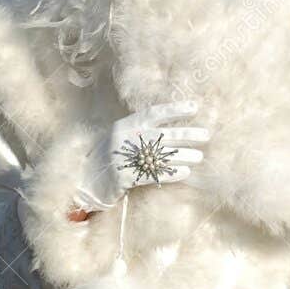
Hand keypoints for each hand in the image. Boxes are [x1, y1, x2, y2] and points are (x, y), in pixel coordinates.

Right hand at [72, 100, 208, 214]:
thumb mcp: (119, 137)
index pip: (154, 113)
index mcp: (124, 126)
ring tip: (199, 157)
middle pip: (164, 135)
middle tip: (206, 135)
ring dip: (184, 156)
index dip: (175, 110)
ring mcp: (125, 158)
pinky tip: (185, 172)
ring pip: (162, 155)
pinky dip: (172, 173)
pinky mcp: (125, 178)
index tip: (195, 107)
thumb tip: (172, 129)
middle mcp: (125, 139)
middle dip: (188, 135)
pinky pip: (155, 174)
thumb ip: (139, 131)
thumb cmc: (106, 156)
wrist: (83, 180)